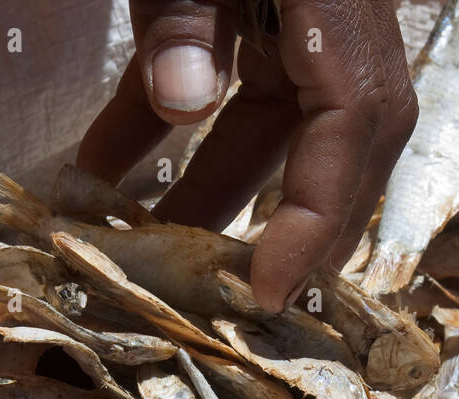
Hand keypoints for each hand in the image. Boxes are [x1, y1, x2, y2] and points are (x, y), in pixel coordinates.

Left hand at [78, 0, 416, 312]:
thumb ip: (185, 20)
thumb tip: (182, 104)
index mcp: (340, 6)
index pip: (354, 124)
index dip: (315, 217)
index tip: (265, 292)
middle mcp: (340, 28)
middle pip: (340, 147)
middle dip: (291, 232)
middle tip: (242, 308)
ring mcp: (302, 24)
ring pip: (274, 129)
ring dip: (215, 193)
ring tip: (160, 259)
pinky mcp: (262, 17)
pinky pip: (224, 90)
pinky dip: (166, 131)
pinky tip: (103, 175)